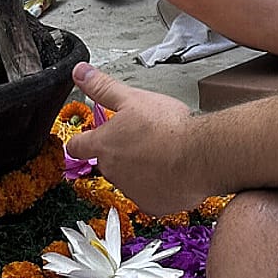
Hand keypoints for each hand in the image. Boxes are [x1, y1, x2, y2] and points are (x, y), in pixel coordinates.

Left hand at [66, 63, 209, 215]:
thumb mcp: (132, 98)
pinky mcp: (152, 205)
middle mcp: (113, 172)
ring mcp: (132, 190)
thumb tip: (80, 72)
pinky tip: (171, 170)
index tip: (86, 139)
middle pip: (107, 162)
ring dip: (139, 168)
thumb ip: (103, 87)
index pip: (77, 146)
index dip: (81, 141)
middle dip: (120, 152)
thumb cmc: (169, 128)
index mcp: (104, 145)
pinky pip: (150, 195)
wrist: (200, 155)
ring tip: (161, 152)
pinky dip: (158, 186)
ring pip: (129, 179)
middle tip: (142, 138)